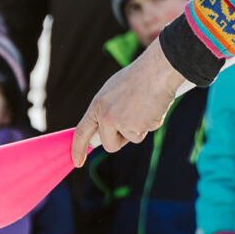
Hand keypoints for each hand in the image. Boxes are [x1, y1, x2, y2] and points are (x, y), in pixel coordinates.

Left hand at [72, 37, 190, 166]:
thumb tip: (103, 132)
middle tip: (130, 123)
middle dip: (120, 140)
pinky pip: (145, 132)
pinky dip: (151, 123)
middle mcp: (106, 117)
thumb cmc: (138, 78)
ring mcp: (122, 123)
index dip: (78, 149)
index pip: (81, 132)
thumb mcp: (114, 91)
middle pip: (109, 144)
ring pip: (130, 139)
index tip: (77, 161)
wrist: (157, 71)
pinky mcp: (138, 128)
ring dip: (139, 129)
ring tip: (144, 107)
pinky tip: (153, 107)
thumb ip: (106, 111)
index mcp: (98, 105)